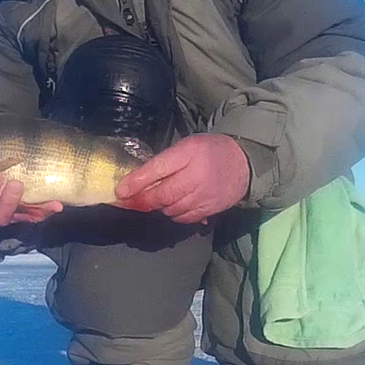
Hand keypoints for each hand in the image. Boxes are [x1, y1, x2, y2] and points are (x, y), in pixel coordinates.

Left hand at [114, 133, 249, 223]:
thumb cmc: (209, 151)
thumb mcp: (186, 146)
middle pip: (162, 194)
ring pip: (171, 209)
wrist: (244, 162)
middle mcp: (196, 175)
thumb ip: (165, 162)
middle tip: (128, 202)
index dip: (137, 182)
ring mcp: (204, 195)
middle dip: (142, 200)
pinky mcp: (210, 209)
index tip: (120, 190)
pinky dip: (173, 214)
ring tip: (155, 199)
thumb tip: (138, 180)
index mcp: (189, 153)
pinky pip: (183, 218)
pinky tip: (174, 206)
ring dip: (158, 207)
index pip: (158, 169)